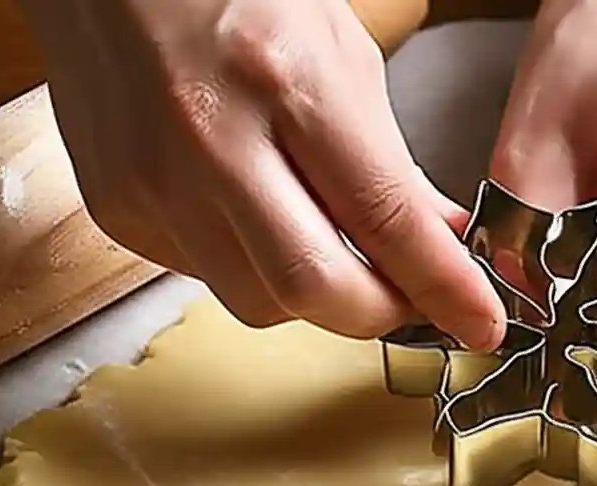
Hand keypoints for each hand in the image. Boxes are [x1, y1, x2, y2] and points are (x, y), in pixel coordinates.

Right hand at [18, 0, 504, 348]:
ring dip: (317, 298)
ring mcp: (152, 182)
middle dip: (381, 314)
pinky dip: (253, 270)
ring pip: (258, 301)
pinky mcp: (116, 209)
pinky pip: (207, 278)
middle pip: (314, 289)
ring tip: (338, 253)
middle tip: (413, 301)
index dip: (443, 286)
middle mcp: (209, 139)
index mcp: (283, 78)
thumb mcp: (339, 53)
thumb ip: (390, 162)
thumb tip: (439, 244)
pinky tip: (261, 221)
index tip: (480, 322)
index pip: (384, 217)